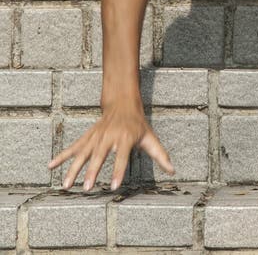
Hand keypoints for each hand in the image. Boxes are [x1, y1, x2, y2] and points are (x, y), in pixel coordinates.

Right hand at [48, 99, 174, 190]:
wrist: (122, 102)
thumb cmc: (138, 124)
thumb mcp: (150, 136)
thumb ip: (160, 154)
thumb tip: (173, 170)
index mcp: (126, 138)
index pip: (123, 157)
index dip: (119, 171)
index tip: (115, 186)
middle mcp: (109, 136)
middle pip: (100, 156)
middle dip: (93, 172)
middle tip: (87, 188)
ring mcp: (96, 136)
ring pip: (83, 153)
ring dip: (73, 168)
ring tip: (66, 185)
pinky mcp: (87, 137)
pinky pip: (72, 148)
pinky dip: (61, 157)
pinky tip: (50, 167)